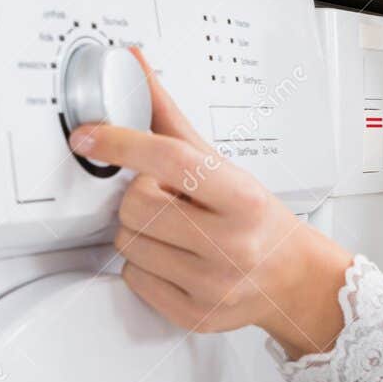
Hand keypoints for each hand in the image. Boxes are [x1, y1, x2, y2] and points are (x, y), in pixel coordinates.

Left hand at [67, 48, 354, 356]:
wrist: (292, 278)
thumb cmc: (256, 218)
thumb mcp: (223, 165)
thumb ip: (170, 118)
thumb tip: (133, 66)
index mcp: (242, 198)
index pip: (170, 161)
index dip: (122, 143)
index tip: (90, 137)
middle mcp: (231, 244)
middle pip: (137, 206)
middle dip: (141, 198)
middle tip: (170, 201)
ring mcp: (213, 284)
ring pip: (128, 244)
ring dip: (139, 232)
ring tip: (175, 231)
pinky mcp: (195, 315)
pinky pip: (133, 279)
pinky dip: (144, 266)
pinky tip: (174, 259)